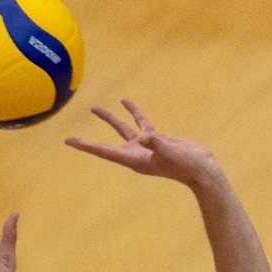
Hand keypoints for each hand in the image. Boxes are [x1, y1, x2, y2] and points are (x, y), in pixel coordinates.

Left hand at [65, 101, 218, 186]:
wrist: (202, 170)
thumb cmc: (186, 165)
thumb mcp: (169, 152)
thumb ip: (156, 143)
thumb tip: (146, 135)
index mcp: (134, 159)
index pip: (104, 152)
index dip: (86, 147)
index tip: (70, 143)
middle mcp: (135, 154)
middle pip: (106, 145)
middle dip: (89, 141)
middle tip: (69, 139)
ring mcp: (145, 147)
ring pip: (122, 130)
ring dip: (110, 119)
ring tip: (95, 108)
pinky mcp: (155, 139)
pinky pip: (140, 123)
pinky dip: (132, 112)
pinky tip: (125, 102)